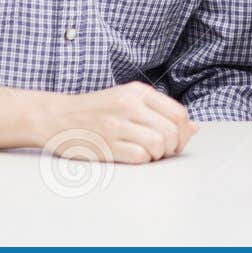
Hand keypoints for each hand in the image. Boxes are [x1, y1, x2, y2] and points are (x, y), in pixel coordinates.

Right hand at [35, 82, 197, 164]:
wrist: (56, 117)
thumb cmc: (97, 110)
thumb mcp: (129, 99)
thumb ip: (161, 111)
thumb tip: (194, 128)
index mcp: (138, 92)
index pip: (178, 113)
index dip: (184, 131)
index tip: (178, 140)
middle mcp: (129, 105)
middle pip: (172, 131)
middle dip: (174, 146)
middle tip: (164, 150)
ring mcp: (116, 125)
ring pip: (158, 144)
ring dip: (158, 154)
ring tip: (149, 153)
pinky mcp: (105, 145)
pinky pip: (140, 157)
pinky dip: (143, 160)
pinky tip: (135, 156)